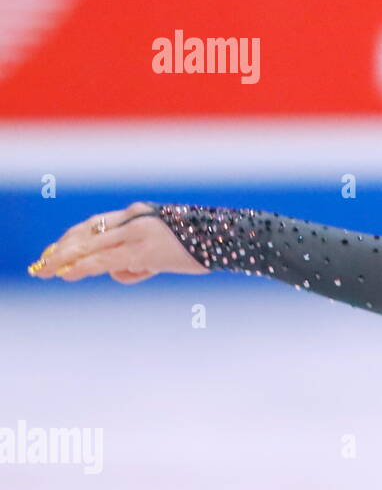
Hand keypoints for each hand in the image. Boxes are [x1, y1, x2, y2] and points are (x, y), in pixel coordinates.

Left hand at [27, 202, 208, 282]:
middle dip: (62, 250)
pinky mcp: (145, 249)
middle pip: (87, 233)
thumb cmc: (204, 244)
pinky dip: (83, 266)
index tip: (56, 252)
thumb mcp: (167, 250)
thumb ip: (141, 258)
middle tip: (44, 265)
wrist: (230, 237)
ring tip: (49, 272)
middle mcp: (134, 219)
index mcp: (139, 215)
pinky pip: (105, 259)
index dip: (73, 239)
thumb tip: (122, 272)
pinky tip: (69, 273)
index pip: (95, 225)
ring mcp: (139, 233)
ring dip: (66, 261)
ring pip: (91, 247)